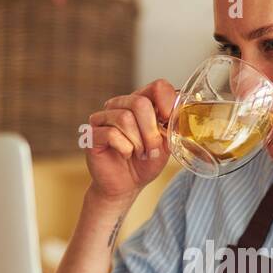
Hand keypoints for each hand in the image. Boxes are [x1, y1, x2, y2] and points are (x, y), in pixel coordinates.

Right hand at [85, 78, 177, 202]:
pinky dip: (124, 148)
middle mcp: (120, 105)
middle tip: (153, 148)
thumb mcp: (166, 144)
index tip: (168, 119)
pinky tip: (125, 155)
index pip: (157, 86)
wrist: (126, 186)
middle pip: (139, 102)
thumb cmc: (145, 163)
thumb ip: (172, 127)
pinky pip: (111, 134)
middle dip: (151, 130)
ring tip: (140, 153)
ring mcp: (103, 118)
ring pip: (125, 118)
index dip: (166, 101)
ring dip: (138, 142)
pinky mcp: (92, 134)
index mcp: (141, 102)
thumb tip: (181, 112)